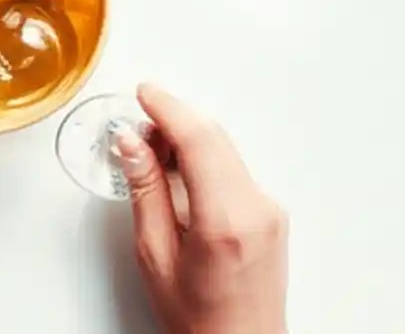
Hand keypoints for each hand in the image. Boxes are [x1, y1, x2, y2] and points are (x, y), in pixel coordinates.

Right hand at [115, 84, 288, 333]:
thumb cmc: (199, 318)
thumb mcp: (155, 254)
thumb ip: (144, 191)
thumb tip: (132, 145)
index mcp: (225, 219)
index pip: (198, 139)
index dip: (168, 108)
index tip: (144, 94)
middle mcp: (257, 208)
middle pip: (214, 138)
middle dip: (173, 122)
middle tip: (136, 130)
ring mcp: (270, 210)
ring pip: (225, 150)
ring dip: (188, 141)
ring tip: (152, 158)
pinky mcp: (271, 214)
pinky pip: (234, 169)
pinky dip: (204, 160)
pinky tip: (179, 175)